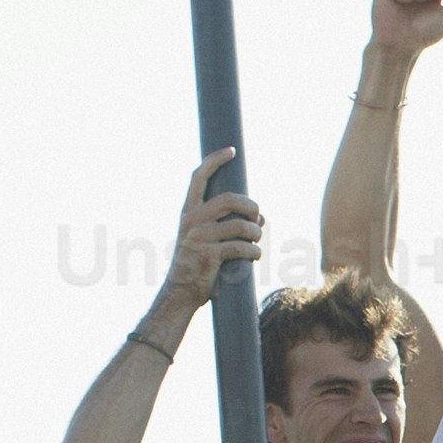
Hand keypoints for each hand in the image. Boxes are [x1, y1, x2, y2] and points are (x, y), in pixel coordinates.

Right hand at [165, 152, 265, 314]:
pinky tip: (254, 257)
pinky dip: (254, 252)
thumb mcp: (205, 238)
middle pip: (230, 199)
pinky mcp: (209, 255)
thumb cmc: (198, 263)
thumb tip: (261, 217)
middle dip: (251, 207)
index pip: (198, 177)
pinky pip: (242, 247)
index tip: (231, 150)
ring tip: (256, 241)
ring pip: (241, 225)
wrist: (181, 292)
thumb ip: (226, 223)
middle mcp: (191, 220)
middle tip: (257, 219)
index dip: (215, 161)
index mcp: (188, 211)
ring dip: (256, 234)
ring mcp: (199, 237)